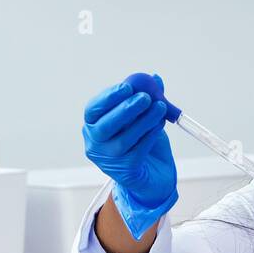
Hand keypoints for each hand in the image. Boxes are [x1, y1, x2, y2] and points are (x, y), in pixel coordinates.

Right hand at [82, 73, 177, 238]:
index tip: (128, 86)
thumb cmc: (142, 142)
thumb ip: (145, 98)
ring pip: (125, 138)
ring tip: (160, 108)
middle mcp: (95, 144)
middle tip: (145, 97)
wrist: (153, 174)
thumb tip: (155, 78)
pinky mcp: (125, 171)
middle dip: (126, 109)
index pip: (93, 110)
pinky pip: (139, 150)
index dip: (109, 97)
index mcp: (93, 127)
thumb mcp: (141, 117)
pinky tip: (160, 125)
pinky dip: (151, 135)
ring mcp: (109, 160)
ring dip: (144, 121)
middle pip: (105, 126)